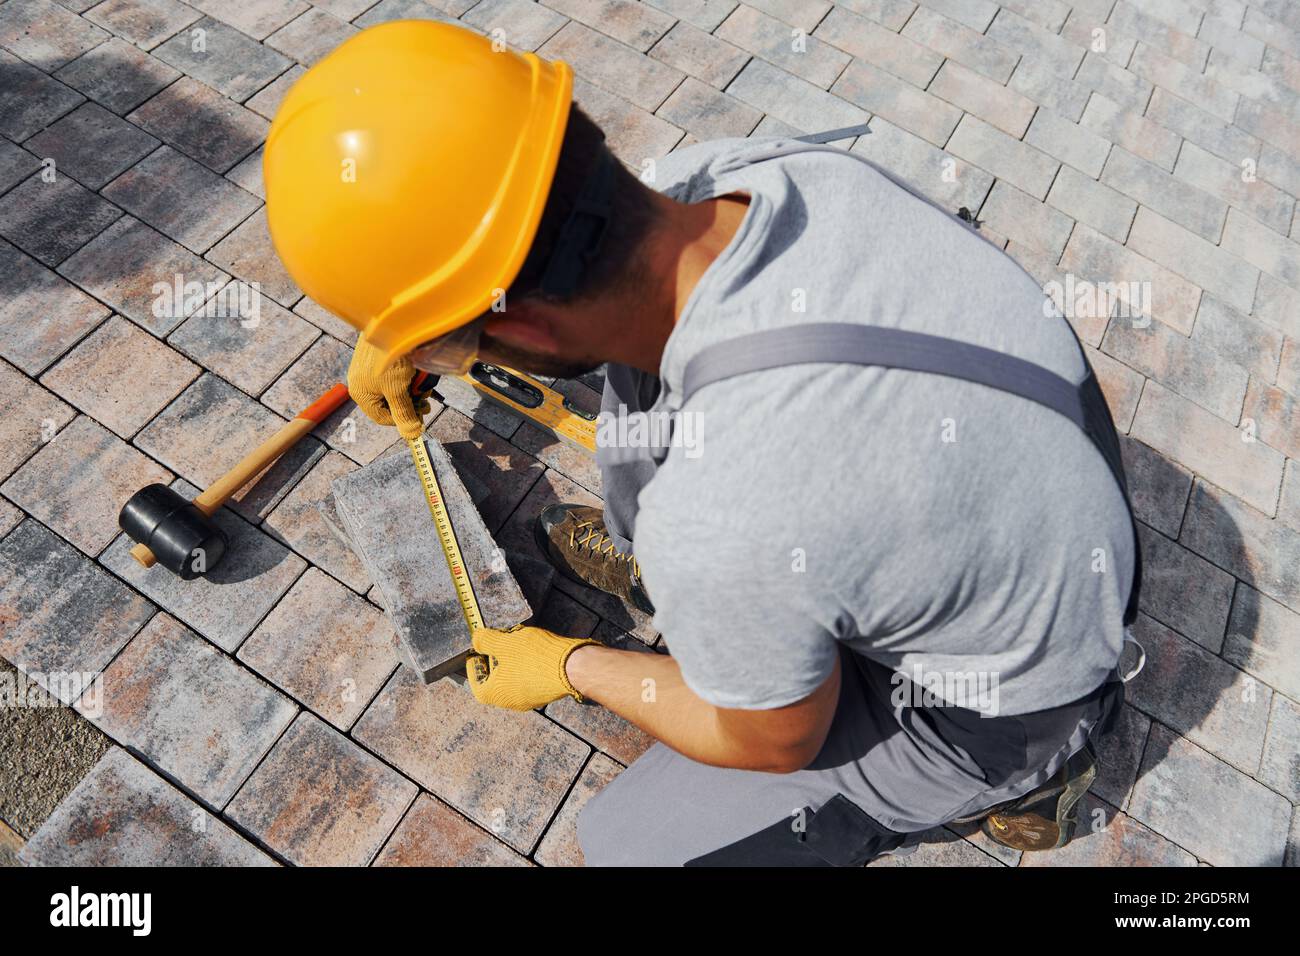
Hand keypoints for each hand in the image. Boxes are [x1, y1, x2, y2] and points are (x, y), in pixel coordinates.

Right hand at [347, 337, 430, 439]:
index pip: (383, 418)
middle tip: (425, 398)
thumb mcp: (398, 389)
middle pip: (389, 404)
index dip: (404, 420)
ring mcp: (369, 370)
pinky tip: (417, 371)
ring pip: (394, 389)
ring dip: (411, 390)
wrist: (391, 322)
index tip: (422, 415)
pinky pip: (394, 375)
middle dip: (410, 403)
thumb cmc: (391, 357)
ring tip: (423, 383)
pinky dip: (407, 377)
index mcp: (361, 394)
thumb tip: (412, 436)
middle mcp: (361, 383)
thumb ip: (404, 413)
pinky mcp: (378, 358)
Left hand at [465, 626, 600, 710]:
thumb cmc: (533, 657)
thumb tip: (476, 639)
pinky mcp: (545, 693)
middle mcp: (510, 702)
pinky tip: (531, 650)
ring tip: (515, 642)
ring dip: (511, 662)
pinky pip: (529, 679)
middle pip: (494, 681)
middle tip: (497, 642)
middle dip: (494, 660)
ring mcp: (529, 699)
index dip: (474, 666)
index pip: (476, 682)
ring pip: (513, 679)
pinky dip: (525, 666)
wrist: (572, 667)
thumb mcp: (504, 643)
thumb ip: (486, 641)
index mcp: (495, 694)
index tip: (475, 651)